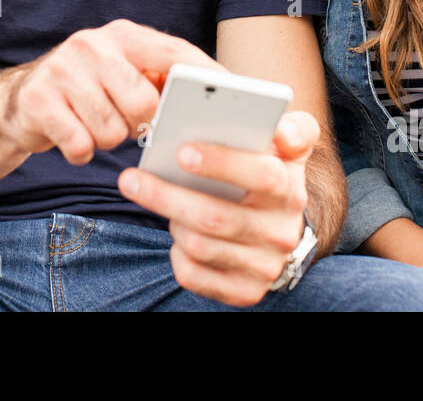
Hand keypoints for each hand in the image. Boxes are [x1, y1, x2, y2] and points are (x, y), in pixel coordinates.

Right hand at [0, 19, 222, 164]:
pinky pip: (80, 144)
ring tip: (92, 124)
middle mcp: (92, 44)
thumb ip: (160, 81)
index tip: (232, 95)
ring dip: (106, 139)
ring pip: (112, 129)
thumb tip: (213, 106)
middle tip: (124, 120)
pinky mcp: (38, 99)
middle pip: (144, 102)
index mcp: (122, 36)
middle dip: (139, 123)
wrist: (17, 102)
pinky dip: (80, 151)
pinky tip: (72, 137)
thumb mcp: (122, 74)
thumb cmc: (86, 92)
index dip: (204, 74)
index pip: (173, 52)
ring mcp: (62, 70)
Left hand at [118, 110, 318, 306]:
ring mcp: (264, 266)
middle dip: (167, 196)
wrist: (280, 229)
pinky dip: (176, 254)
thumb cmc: (270, 176)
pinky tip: (175, 235)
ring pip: (200, 246)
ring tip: (157, 200)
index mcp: (289, 190)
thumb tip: (281, 132)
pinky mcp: (245, 292)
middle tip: (130, 179)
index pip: (262, 176)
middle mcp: (281, 232)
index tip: (182, 152)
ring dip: (171, 221)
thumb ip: (292, 130)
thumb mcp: (287, 149)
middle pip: (216, 217)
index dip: (222, 163)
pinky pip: (194, 275)